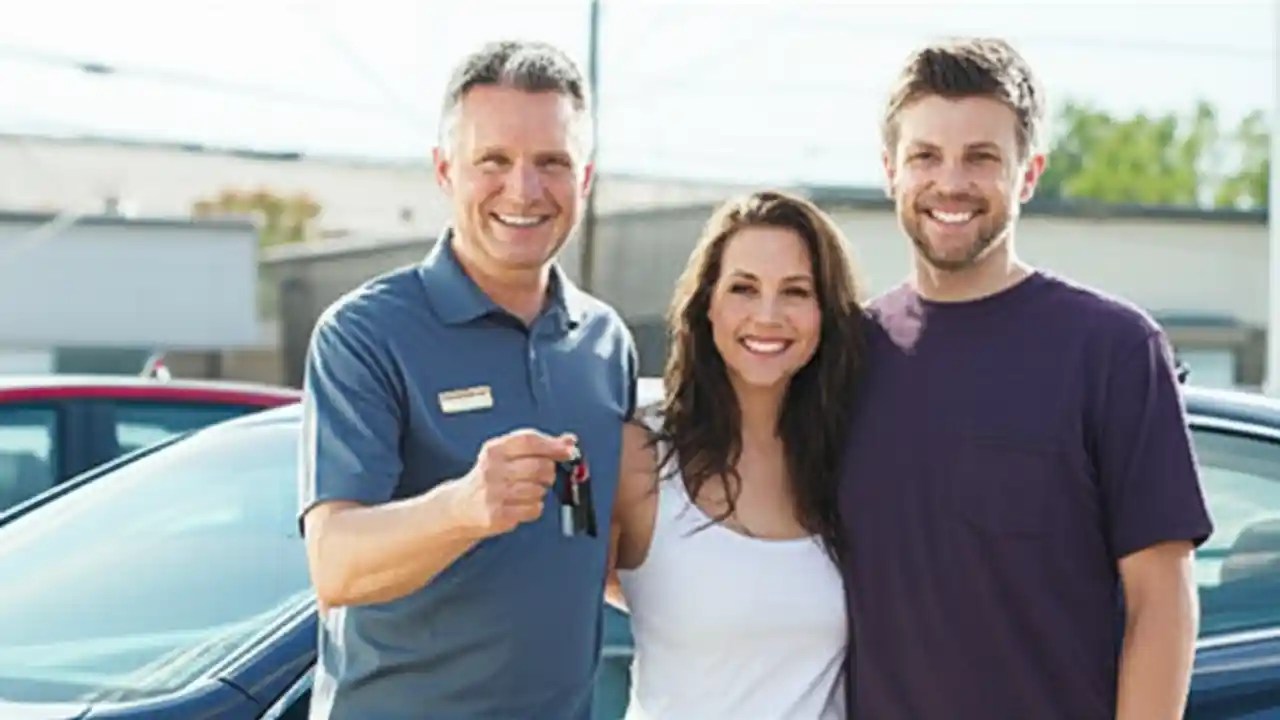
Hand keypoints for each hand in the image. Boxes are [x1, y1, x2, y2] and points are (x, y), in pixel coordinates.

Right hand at [450, 429, 577, 537]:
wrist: (460, 507)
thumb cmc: (489, 478)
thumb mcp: (506, 455)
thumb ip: (538, 446)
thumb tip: (569, 441)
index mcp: (494, 450)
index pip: (528, 440)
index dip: (553, 445)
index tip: (568, 450)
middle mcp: (492, 470)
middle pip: (538, 466)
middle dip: (549, 472)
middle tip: (544, 475)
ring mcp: (494, 493)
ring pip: (538, 490)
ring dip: (540, 491)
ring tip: (527, 491)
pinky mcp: (498, 515)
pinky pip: (533, 509)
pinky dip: (534, 508)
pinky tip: (522, 504)